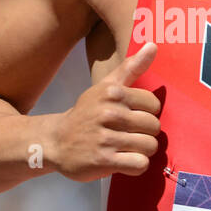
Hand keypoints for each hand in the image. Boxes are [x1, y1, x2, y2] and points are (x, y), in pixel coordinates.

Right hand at [49, 41, 161, 181]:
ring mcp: (106, 138)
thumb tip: (153, 45)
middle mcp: (109, 113)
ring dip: (141, 150)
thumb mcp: (105, 87)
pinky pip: (140, 164)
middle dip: (145, 133)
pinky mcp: (104, 160)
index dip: (146, 113)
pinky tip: (124, 161)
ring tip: (126, 148)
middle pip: (154, 126)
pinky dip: (136, 165)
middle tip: (128, 134)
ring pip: (149, 146)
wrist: (56, 141)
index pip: (154, 104)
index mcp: (112, 93)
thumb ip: (131, 68)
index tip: (131, 117)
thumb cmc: (86, 113)